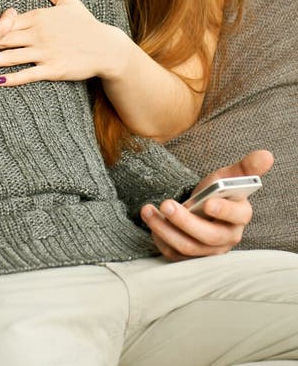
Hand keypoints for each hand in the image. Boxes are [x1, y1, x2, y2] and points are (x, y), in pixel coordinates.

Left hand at [0, 0, 128, 83]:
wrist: (106, 47)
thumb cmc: (84, 22)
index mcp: (38, 16)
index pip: (6, 18)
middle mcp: (38, 34)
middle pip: (3, 37)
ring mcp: (45, 52)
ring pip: (12, 57)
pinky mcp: (53, 69)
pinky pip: (29, 74)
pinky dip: (13, 78)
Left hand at [140, 149, 273, 260]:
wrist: (202, 208)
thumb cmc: (218, 192)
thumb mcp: (229, 176)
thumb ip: (246, 167)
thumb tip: (267, 155)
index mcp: (241, 216)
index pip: (236, 216)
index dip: (223, 210)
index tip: (207, 202)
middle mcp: (227, 238)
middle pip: (207, 236)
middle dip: (184, 221)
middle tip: (166, 203)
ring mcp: (210, 252)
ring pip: (188, 248)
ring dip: (165, 229)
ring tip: (148, 211)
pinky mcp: (192, 259)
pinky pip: (175, 255)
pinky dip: (160, 239)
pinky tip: (151, 222)